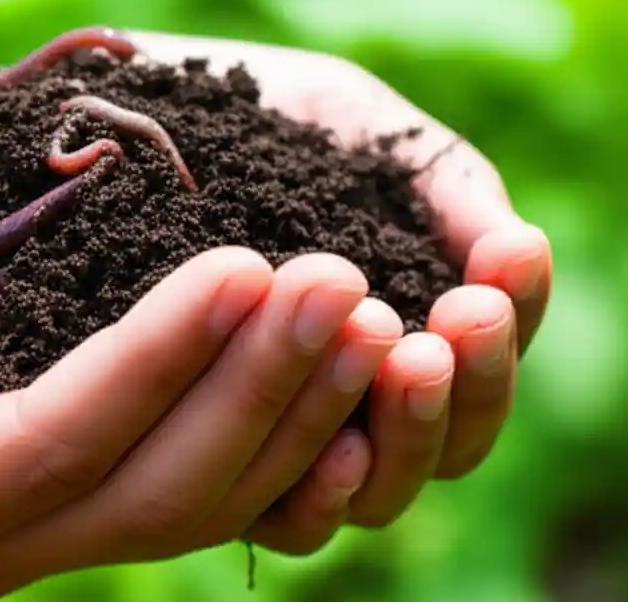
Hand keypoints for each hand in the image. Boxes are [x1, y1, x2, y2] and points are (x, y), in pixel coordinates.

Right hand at [0, 159, 401, 596]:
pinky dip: (281, 419)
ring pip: (198, 492)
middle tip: (342, 277)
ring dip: (290, 400)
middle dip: (257, 383)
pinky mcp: (75, 469)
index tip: (248, 261)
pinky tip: (343, 349)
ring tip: (365, 297)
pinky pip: (201, 471)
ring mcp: (33, 514)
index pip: (50, 447)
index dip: (155, 363)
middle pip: (150, 485)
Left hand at [130, 32, 551, 528]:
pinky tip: (334, 446)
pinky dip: (319, 492)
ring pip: (378, 492)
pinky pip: (278, 518)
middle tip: (462, 313)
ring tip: (412, 355)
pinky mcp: (200, 462)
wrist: (111, 110)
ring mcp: (277, 436)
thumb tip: (515, 250)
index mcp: (393, 321)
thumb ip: (441, 184)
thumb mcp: (349, 125)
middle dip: (472, 379)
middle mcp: (343, 394)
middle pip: (445, 440)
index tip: (504, 257)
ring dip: (411, 432)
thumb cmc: (240, 113)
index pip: (479, 357)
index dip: (511, 317)